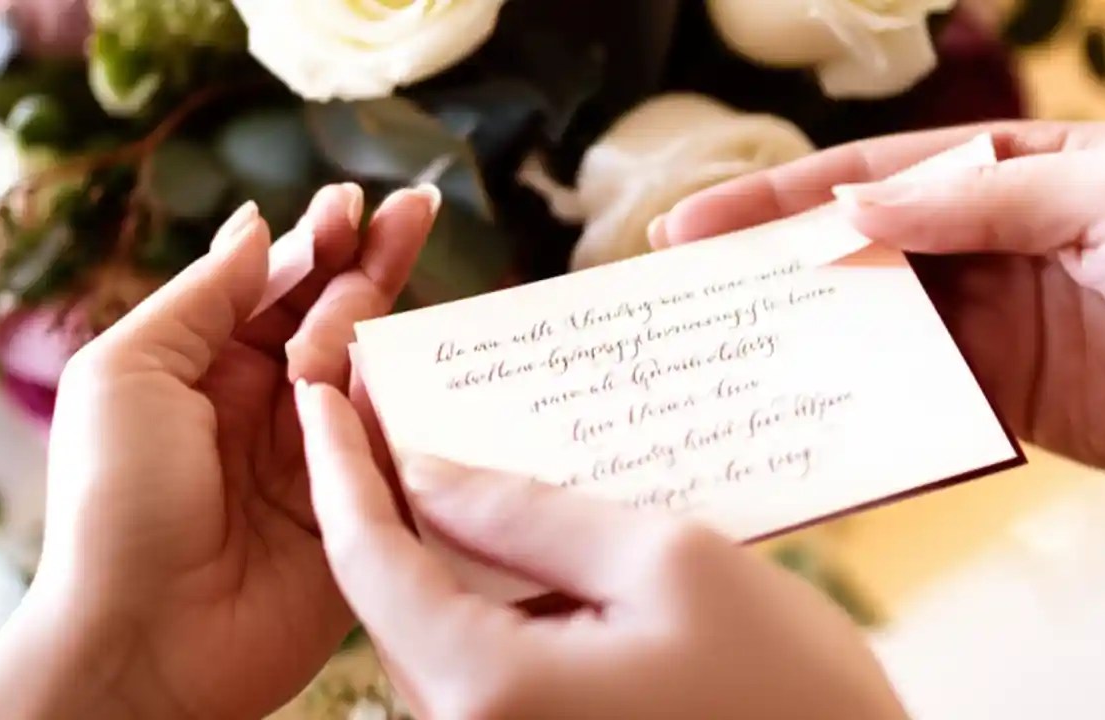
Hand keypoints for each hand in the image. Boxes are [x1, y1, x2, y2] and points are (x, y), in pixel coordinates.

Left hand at [0, 184, 434, 718]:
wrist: (148, 639)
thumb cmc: (118, 503)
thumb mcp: (128, 373)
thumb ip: (203, 297)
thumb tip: (261, 225)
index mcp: (208, 369)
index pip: (277, 289)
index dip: (318, 241)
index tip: (356, 202)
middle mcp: (270, 405)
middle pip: (337, 315)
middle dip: (375, 258)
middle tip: (420, 205)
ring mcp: (320, 455)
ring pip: (374, 369)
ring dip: (387, 317)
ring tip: (397, 270)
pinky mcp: (362, 504)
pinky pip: (399, 440)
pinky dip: (413, 398)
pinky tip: (429, 355)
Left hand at [294, 382, 908, 719]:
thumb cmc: (785, 690)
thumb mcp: (666, 563)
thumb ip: (531, 514)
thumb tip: (426, 470)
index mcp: (486, 686)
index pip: (369, 559)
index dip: (338, 464)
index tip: (319, 388)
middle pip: (393, 596)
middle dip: (389, 495)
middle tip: (399, 400)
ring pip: (436, 626)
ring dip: (440, 541)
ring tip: (458, 450)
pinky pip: (482, 660)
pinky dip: (485, 591)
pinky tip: (520, 533)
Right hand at [652, 121, 1104, 485]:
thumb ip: (977, 200)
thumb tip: (856, 210)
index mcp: (1005, 170)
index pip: (870, 178)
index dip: (780, 199)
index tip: (697, 221)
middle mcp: (983, 242)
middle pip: (853, 251)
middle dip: (768, 265)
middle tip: (682, 288)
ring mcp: (986, 322)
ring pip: (870, 323)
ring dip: (801, 336)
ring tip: (722, 351)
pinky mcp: (998, 394)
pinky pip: (911, 394)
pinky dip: (857, 402)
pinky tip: (806, 407)